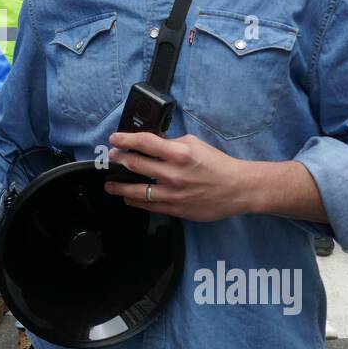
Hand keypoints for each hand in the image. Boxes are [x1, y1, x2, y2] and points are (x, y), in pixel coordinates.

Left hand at [104, 131, 249, 221]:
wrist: (237, 189)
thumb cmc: (218, 164)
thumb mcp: (195, 144)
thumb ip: (171, 143)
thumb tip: (151, 143)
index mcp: (179, 154)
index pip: (145, 143)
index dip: (125, 139)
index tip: (114, 139)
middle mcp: (173, 174)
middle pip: (135, 165)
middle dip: (118, 160)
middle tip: (112, 158)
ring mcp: (173, 194)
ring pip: (136, 191)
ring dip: (119, 187)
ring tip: (110, 184)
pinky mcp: (175, 209)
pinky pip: (148, 206)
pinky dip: (135, 201)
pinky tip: (128, 198)